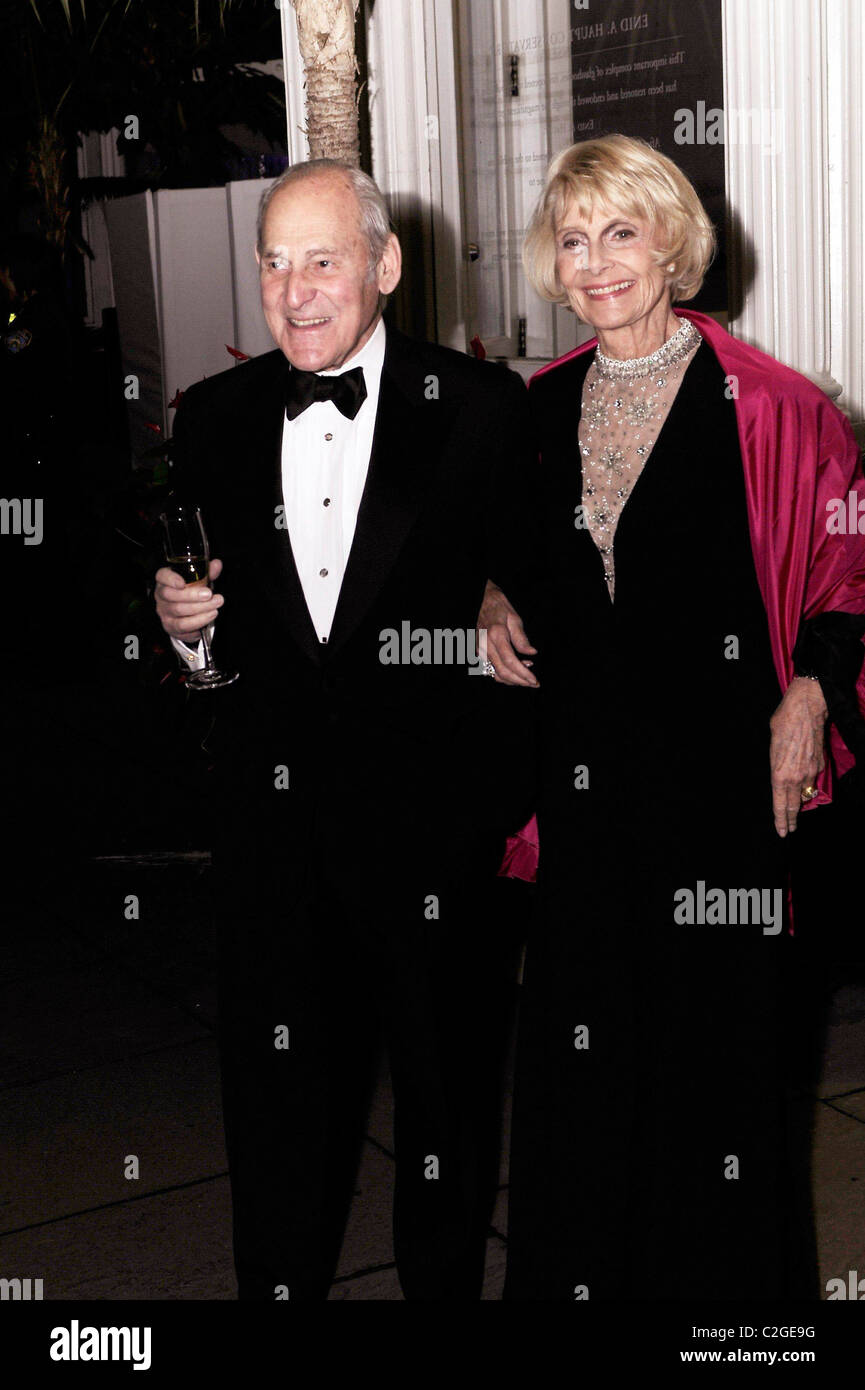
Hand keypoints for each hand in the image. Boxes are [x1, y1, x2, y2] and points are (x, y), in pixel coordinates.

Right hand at [154, 558, 223, 640]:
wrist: (183, 611)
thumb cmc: (190, 591)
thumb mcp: (198, 580)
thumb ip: (207, 572)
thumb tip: (217, 564)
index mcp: (165, 580)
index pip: (162, 576)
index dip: (171, 579)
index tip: (183, 583)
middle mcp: (161, 596)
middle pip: (171, 596)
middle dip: (193, 596)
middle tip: (210, 595)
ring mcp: (164, 612)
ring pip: (178, 612)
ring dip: (199, 612)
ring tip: (215, 609)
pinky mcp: (169, 626)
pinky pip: (182, 628)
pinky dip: (196, 625)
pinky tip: (206, 622)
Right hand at [477, 580, 538, 686]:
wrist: (482, 601)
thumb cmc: (500, 608)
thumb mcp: (515, 619)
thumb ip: (522, 638)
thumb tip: (532, 653)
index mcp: (496, 635)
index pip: (510, 661)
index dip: (523, 673)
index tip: (534, 680)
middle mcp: (485, 644)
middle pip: (502, 671)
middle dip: (519, 681)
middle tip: (534, 684)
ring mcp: (479, 650)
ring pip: (495, 673)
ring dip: (512, 680)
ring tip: (527, 677)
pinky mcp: (478, 652)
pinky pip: (491, 669)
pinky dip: (504, 674)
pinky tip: (516, 669)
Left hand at [769, 676, 827, 835]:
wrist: (808, 708)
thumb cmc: (784, 722)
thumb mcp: (772, 745)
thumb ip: (776, 764)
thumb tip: (781, 774)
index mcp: (780, 774)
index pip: (780, 804)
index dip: (780, 820)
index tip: (782, 832)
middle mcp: (797, 777)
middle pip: (794, 805)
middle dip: (791, 819)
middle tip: (789, 829)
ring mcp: (811, 771)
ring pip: (806, 794)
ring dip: (800, 803)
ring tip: (796, 812)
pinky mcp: (821, 764)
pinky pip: (813, 781)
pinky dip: (808, 786)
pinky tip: (804, 787)